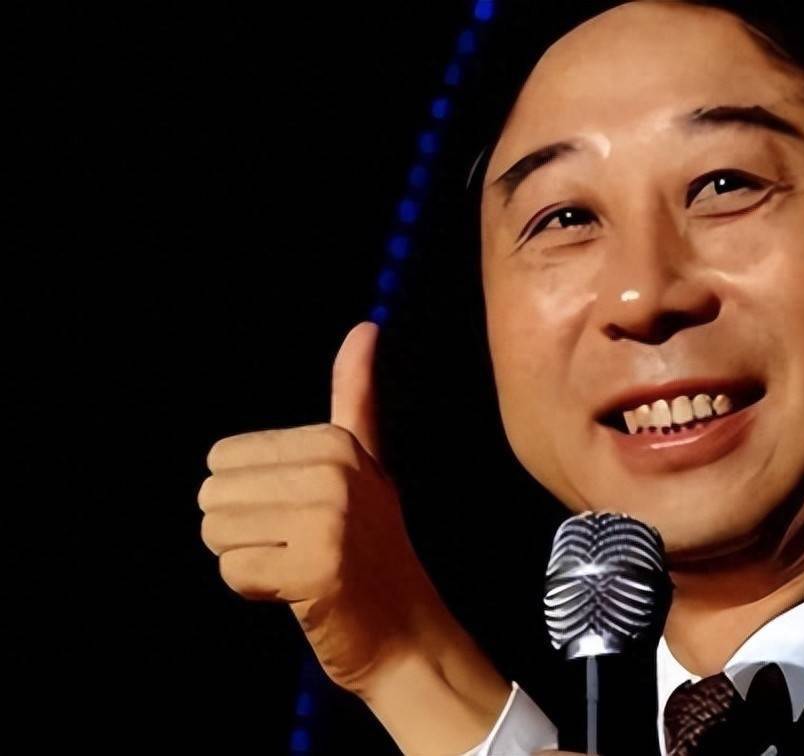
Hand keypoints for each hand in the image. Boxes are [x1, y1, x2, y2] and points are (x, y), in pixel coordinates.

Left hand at [199, 322, 508, 752]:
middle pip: (214, 495)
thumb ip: (357, 395)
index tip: (304, 516)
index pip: (225, 459)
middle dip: (243, 530)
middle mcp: (334, 473)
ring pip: (217, 533)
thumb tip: (366, 326)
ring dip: (247, 559)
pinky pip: (233, 572)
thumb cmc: (372, 548)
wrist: (405, 632)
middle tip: (298, 546)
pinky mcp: (315, 570)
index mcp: (337, 442)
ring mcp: (327, 521)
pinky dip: (255, 591)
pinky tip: (299, 592)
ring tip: (297, 566)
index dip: (253, 498)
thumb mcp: (367, 464)